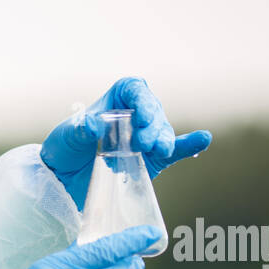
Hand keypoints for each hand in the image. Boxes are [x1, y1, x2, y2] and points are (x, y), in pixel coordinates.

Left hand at [40, 77, 212, 210]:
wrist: (65, 178)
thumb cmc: (66, 148)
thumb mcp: (68, 136)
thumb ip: (81, 130)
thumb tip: (93, 125)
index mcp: (117, 99)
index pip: (134, 90)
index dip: (141, 100)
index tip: (139, 117)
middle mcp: (136, 115)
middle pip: (152, 112)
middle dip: (151, 125)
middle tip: (140, 143)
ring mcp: (146, 137)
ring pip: (163, 132)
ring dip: (163, 139)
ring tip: (158, 150)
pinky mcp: (152, 159)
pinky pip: (176, 150)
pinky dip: (189, 146)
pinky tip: (203, 139)